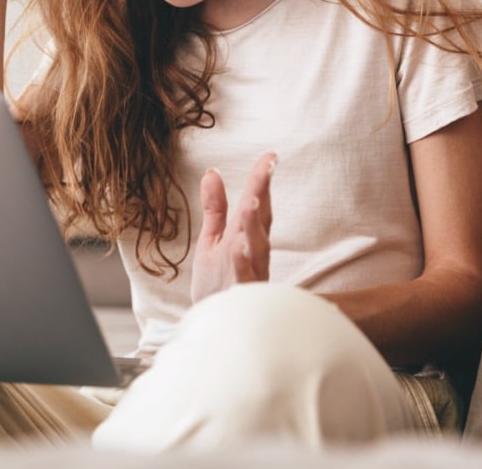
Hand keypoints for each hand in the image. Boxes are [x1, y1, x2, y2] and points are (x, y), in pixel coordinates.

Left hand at [190, 153, 276, 304]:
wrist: (215, 325)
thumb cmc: (218, 282)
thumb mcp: (213, 239)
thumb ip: (215, 208)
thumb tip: (212, 172)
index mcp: (246, 236)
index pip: (257, 203)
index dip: (262, 180)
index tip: (269, 156)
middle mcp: (252, 252)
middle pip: (260, 220)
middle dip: (262, 194)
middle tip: (266, 168)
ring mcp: (248, 273)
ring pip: (255, 246)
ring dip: (253, 224)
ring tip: (250, 202)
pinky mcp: (241, 294)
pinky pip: (243, 277)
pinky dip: (242, 262)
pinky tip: (238, 247)